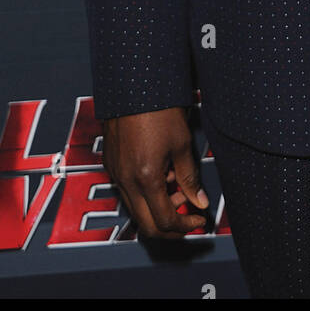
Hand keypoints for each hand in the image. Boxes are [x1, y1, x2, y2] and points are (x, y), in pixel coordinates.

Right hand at [102, 106, 209, 238]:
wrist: (133, 84)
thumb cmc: (158, 108)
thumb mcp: (181, 144)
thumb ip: (190, 177)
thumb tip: (199, 200)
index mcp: (145, 178)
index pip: (165, 220)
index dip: (184, 226)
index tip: (197, 219)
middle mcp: (126, 180)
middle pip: (146, 224)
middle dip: (170, 226)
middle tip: (188, 216)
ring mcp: (115, 173)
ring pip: (136, 208)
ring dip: (158, 207)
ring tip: (177, 184)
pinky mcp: (110, 164)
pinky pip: (128, 191)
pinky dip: (145, 193)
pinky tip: (161, 174)